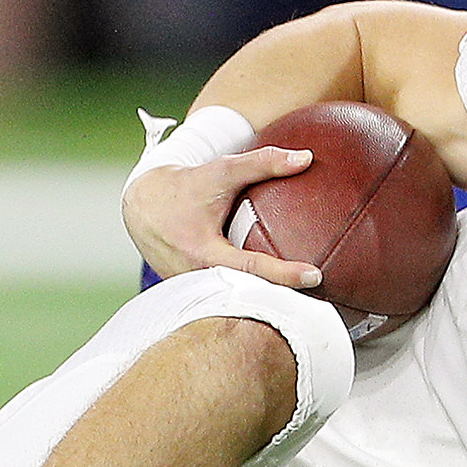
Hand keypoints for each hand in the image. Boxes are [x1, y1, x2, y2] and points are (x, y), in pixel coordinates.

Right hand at [125, 147, 323, 287]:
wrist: (143, 205)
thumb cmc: (185, 186)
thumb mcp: (221, 170)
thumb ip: (263, 163)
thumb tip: (306, 158)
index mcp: (204, 253)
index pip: (251, 268)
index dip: (284, 275)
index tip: (315, 276)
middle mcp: (198, 279)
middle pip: (248, 297)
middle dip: (284, 303)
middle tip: (323, 301)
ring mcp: (195, 292)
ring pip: (237, 304)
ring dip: (269, 305)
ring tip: (309, 308)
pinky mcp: (196, 295)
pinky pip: (227, 301)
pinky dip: (251, 300)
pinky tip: (279, 301)